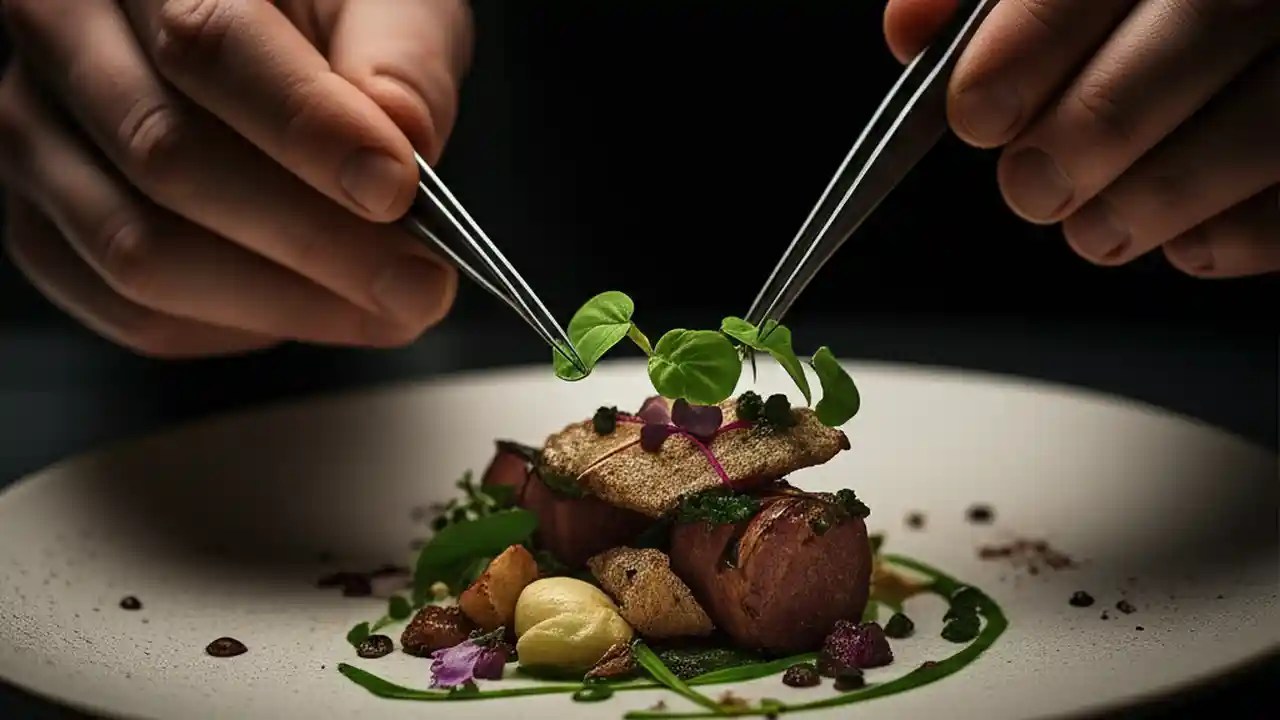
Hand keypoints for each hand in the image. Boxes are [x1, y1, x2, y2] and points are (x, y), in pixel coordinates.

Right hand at [0, 0, 472, 356]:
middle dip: (315, 241)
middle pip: (166, 158)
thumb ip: (398, 57)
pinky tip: (314, 310)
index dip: (307, 130)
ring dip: (283, 302)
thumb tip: (404, 138)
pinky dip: (234, 328)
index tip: (397, 191)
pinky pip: (128, 309)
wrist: (263, 39)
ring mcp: (35, 135)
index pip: (209, 44)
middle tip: (420, 283)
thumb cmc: (325, 14)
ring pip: (138, 251)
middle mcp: (60, 36)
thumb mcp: (384, 0)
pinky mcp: (44, 224)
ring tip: (387, 309)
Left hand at [884, 0, 1279, 277]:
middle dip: (1096, 126)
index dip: (1036, 39)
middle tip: (1031, 185)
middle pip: (1205, 23)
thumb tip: (910, 32)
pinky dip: (1234, 234)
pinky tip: (1185, 240)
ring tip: (1093, 227)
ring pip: (1264, 120)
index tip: (979, 112)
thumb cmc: (1135, 17)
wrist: (1237, 28)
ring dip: (1158, 194)